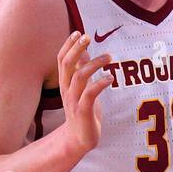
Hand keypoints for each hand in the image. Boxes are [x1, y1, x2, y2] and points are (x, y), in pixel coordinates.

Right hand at [56, 31, 114, 153]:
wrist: (79, 139)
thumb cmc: (82, 111)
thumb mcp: (81, 89)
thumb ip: (81, 71)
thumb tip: (84, 52)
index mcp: (65, 83)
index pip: (62, 60)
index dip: (68, 45)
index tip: (78, 32)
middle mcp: (66, 90)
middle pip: (67, 64)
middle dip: (76, 48)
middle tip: (88, 37)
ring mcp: (73, 101)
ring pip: (79, 77)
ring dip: (94, 64)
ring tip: (109, 57)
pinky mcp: (83, 111)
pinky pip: (89, 94)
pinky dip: (100, 84)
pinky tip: (110, 78)